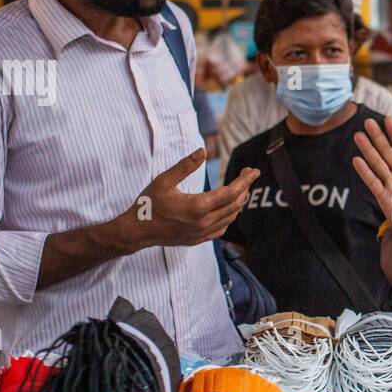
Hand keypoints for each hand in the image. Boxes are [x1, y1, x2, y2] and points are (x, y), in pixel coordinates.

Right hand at [123, 149, 258, 247]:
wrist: (137, 231)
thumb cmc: (149, 204)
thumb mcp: (164, 180)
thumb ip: (185, 166)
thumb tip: (202, 151)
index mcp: (198, 206)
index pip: (231, 192)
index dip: (245, 180)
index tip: (253, 170)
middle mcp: (204, 222)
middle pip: (235, 204)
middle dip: (244, 187)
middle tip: (247, 174)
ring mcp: (202, 233)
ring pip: (230, 217)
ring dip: (238, 202)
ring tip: (240, 188)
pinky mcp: (198, 239)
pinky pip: (221, 229)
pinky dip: (229, 217)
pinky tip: (228, 209)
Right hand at [352, 117, 391, 247]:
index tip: (388, 120)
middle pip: (387, 151)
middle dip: (378, 137)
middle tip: (368, 121)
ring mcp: (391, 185)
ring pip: (378, 164)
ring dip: (368, 150)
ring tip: (358, 135)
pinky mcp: (384, 198)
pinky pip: (373, 182)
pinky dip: (365, 172)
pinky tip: (356, 160)